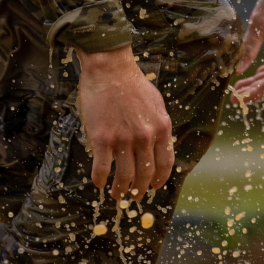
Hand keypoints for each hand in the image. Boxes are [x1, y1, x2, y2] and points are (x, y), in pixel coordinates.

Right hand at [76, 46, 173, 200]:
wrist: (110, 68)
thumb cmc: (131, 82)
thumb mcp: (155, 103)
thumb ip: (158, 124)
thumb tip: (158, 142)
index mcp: (161, 128)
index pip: (165, 163)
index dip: (159, 179)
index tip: (153, 186)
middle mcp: (145, 137)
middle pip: (144, 174)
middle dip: (139, 189)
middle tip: (133, 195)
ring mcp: (123, 139)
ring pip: (124, 177)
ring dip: (120, 190)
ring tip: (116, 195)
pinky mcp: (102, 139)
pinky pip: (102, 168)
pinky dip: (100, 179)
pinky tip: (98, 182)